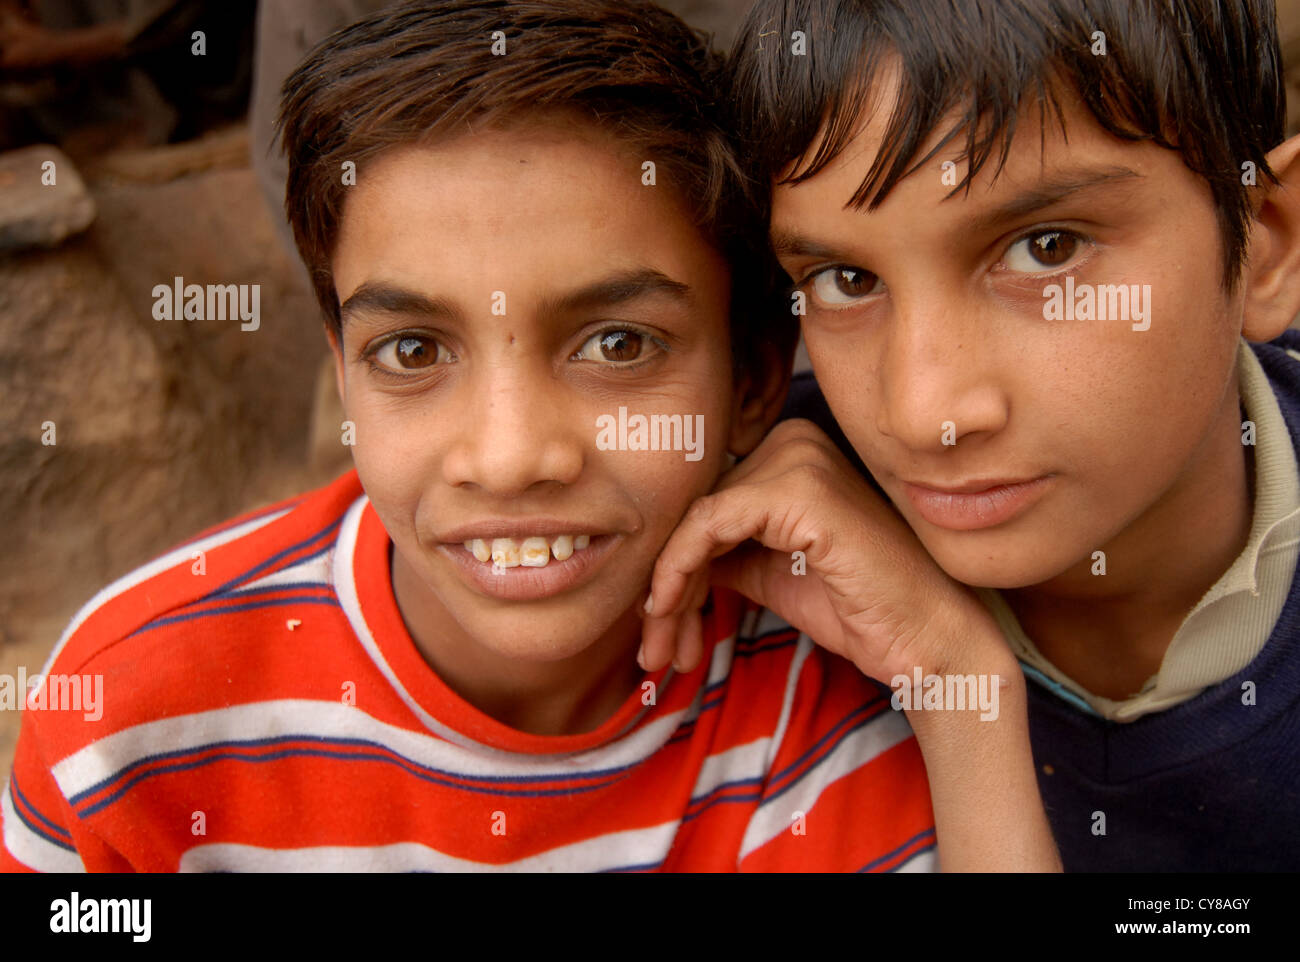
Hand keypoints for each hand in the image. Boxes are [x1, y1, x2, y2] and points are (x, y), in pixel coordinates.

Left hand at [640, 419, 1007, 682]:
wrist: (926, 638)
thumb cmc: (860, 607)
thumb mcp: (769, 571)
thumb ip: (720, 552)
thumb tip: (660, 561)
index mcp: (790, 452)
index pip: (706, 503)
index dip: (672, 567)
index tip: (657, 626)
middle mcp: (793, 440)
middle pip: (695, 512)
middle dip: (667, 587)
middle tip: (653, 649)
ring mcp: (799, 458)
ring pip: (694, 521)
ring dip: (668, 590)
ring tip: (661, 650)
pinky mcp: (800, 489)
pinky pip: (709, 524)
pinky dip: (679, 569)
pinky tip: (669, 610)